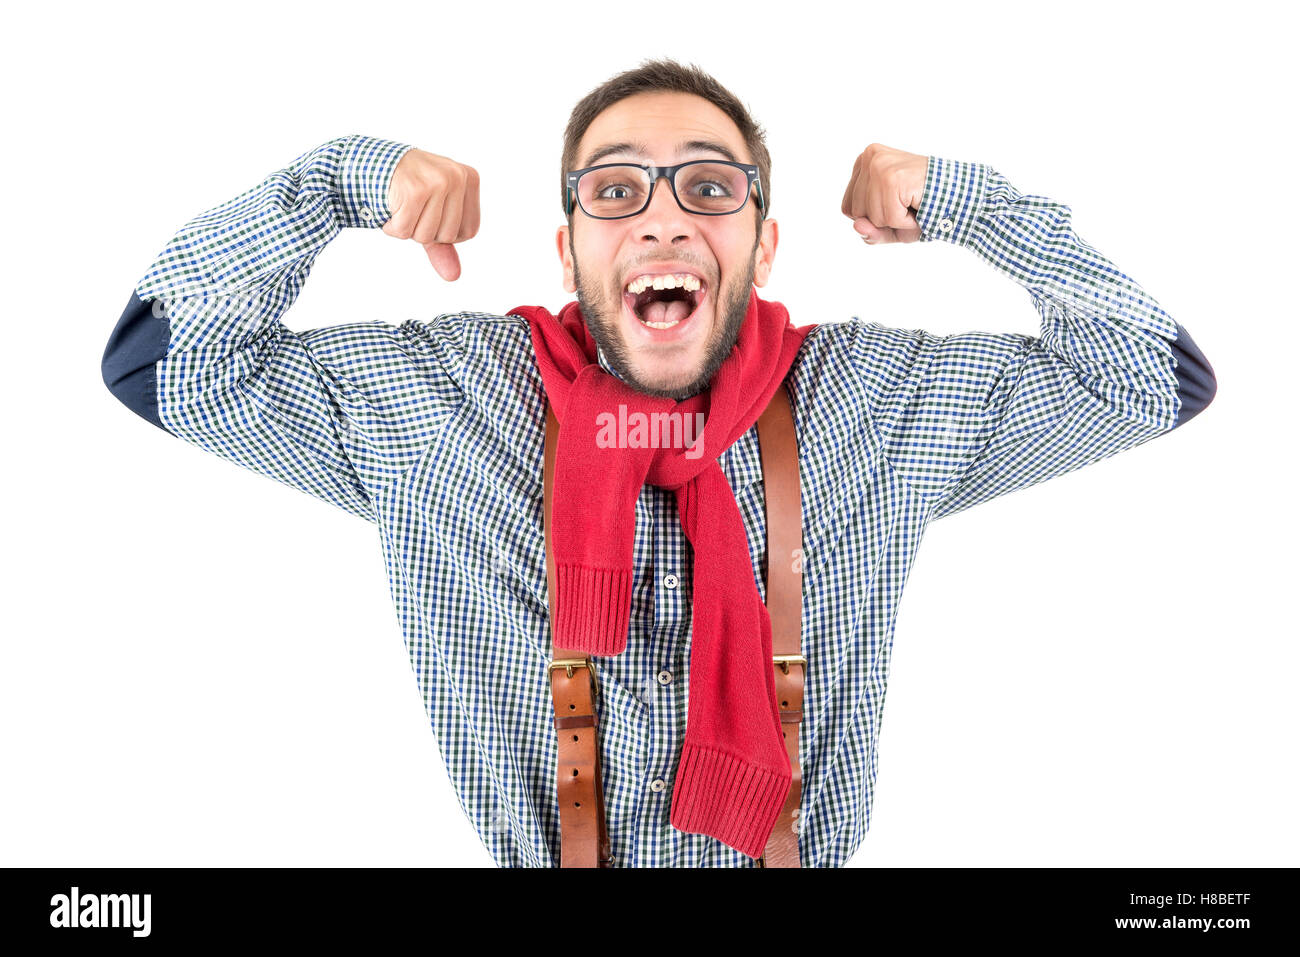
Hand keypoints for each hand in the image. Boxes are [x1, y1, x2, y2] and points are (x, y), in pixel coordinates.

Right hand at [382, 149, 480, 280]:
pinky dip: (392, 227)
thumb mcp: (433, 214)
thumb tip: (453, 276)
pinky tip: (390, 206)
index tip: (430, 211)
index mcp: (470, 178)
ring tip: (402, 205)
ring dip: (407, 228)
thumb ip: (444, 245)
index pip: (469, 232)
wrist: (370, 162)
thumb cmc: (408, 189)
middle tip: (413, 207)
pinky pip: (405, 230)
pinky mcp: (415, 189)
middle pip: (447, 235)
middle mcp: (457, 177)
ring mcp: (437, 181)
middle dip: (424, 231)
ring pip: (426, 235)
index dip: (445, 233)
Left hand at [840, 144, 928, 244]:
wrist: (961, 194)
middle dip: (883, 219)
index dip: (872, 217)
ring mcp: (879, 165)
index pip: (848, 208)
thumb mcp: (890, 224)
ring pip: (871, 217)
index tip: (895, 202)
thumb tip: (856, 225)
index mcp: (865, 161)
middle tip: (907, 202)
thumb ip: (870, 231)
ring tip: (914, 202)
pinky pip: (888, 218)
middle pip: (856, 213)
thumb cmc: (925, 206)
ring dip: (896, 221)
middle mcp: (870, 157)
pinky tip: (919, 205)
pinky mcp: (892, 177)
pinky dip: (906, 222)